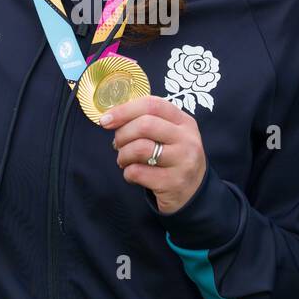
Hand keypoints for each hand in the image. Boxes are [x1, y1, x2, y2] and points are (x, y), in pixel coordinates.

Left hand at [100, 95, 207, 214]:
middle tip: (117, 144)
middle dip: (122, 134)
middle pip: (145, 125)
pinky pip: (138, 172)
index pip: (152, 105)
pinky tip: (133, 175)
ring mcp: (183, 161)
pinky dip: (128, 173)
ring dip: (123, 155)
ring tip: (124, 160)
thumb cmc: (172, 159)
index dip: (124, 110)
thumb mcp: (170, 135)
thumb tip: (112, 118)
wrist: (193, 193)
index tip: (105, 120)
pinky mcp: (173, 182)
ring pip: (139, 149)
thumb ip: (148, 122)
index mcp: (184, 121)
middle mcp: (187, 139)